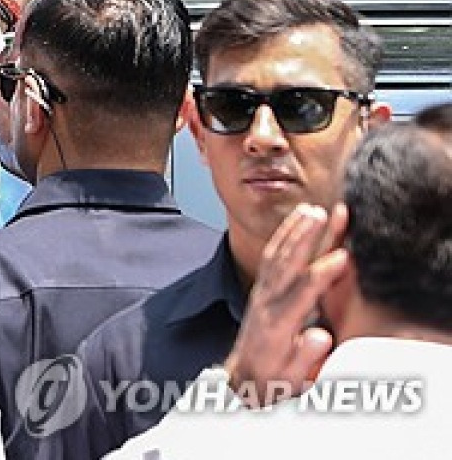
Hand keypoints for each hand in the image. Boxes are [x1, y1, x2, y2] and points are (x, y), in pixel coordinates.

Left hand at [224, 203, 349, 407]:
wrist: (243, 378)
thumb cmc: (274, 379)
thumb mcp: (291, 378)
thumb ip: (304, 357)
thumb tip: (320, 336)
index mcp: (277, 325)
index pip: (301, 294)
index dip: (322, 275)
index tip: (344, 257)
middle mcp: (266, 303)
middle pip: (287, 265)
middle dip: (306, 239)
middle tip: (324, 215)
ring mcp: (261, 292)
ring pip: (278, 255)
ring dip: (295, 230)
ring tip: (313, 209)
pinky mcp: (261, 287)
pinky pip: (272, 256)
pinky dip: (285, 235)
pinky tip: (298, 220)